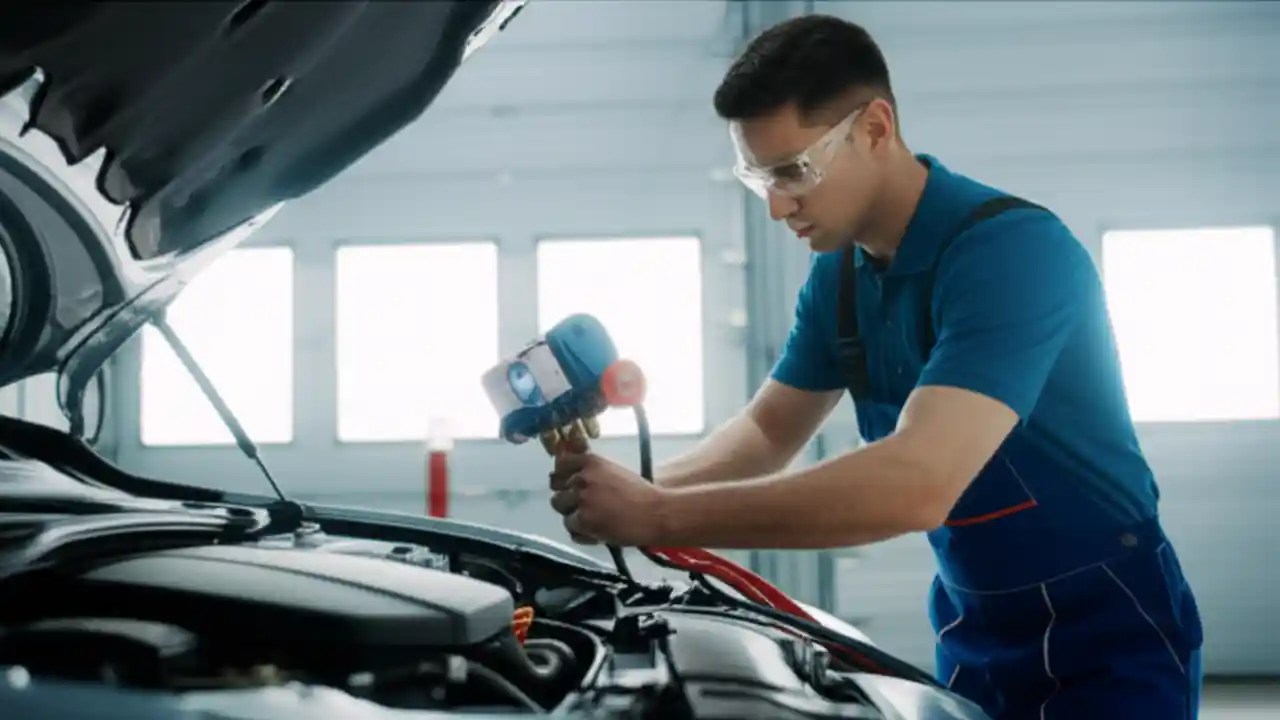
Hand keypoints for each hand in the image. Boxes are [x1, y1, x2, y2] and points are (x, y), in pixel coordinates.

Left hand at [548, 452, 666, 546]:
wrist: (655, 513)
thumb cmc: (640, 494)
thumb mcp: (614, 472)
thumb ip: (592, 472)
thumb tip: (570, 477)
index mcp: (591, 462)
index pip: (561, 463)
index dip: (563, 474)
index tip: (569, 483)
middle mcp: (582, 477)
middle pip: (556, 486)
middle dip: (567, 495)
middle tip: (583, 505)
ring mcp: (581, 499)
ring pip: (559, 506)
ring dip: (572, 513)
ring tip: (592, 520)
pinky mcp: (582, 520)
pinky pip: (570, 526)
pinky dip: (581, 532)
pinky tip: (598, 532)